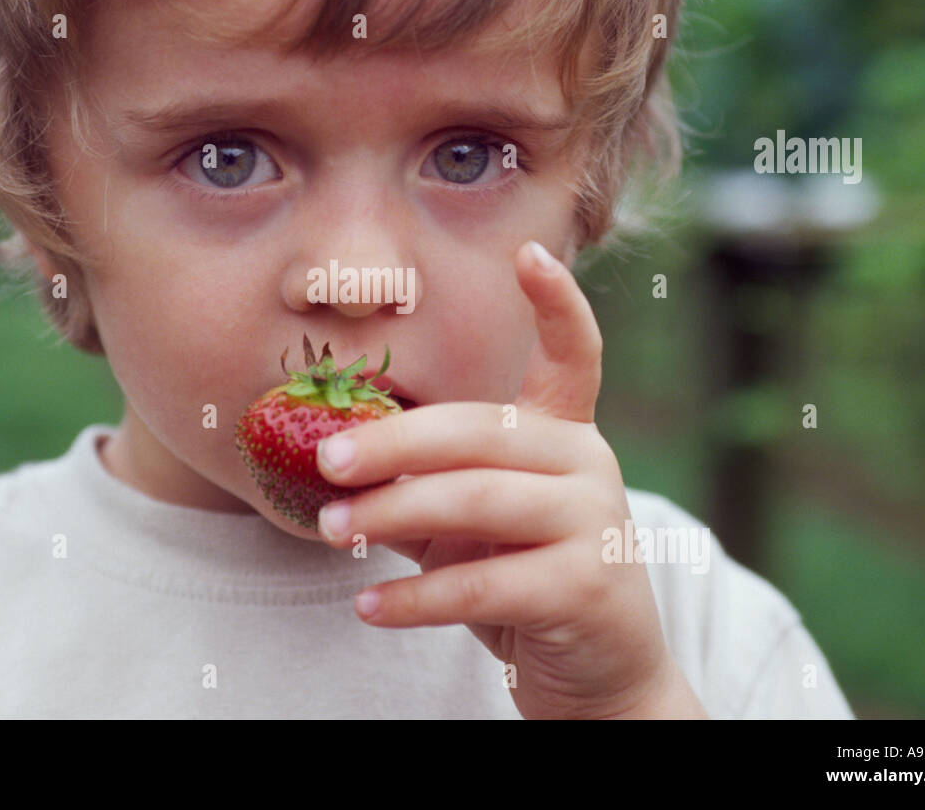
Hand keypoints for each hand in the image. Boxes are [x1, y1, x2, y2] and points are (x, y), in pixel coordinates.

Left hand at [314, 240, 707, 718]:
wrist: (599, 671)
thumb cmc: (521, 577)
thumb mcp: (471, 522)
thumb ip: (422, 482)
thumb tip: (328, 457)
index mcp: (564, 433)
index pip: (574, 355)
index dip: (558, 304)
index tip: (529, 252)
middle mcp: (588, 463)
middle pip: (482, 431)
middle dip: (393, 443)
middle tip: (324, 461)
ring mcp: (596, 523)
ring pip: (479, 500)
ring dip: (392, 513)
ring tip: (331, 529)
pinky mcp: (588, 587)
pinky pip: (485, 583)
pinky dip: (416, 596)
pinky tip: (369, 606)